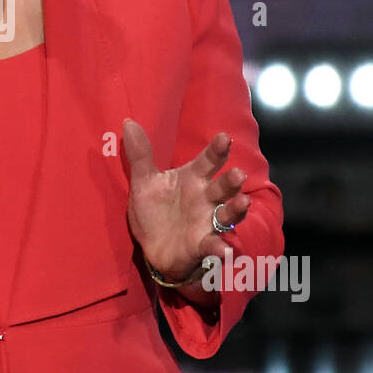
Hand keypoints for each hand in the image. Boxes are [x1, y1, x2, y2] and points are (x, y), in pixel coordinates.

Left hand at [121, 119, 250, 281]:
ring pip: (228, 213)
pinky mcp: (203, 244)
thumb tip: (128, 122)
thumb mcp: (144, 182)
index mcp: (193, 179)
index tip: (225, 137)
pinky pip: (214, 245)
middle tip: (238, 173)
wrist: (151, 246)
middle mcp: (206, 198)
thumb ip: (140, 155)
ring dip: (237, 208)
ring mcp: (207, 221)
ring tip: (243, 202)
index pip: (208, 160)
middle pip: (224, 186)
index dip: (217, 150)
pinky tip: (225, 250)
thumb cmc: (154, 210)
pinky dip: (221, 248)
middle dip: (232, 180)